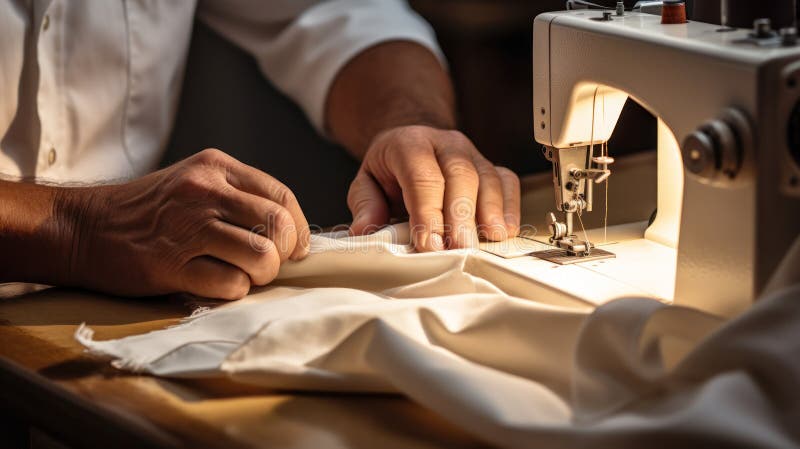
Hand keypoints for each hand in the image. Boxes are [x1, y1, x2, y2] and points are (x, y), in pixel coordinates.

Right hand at [61, 149, 309, 299]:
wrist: (82, 228)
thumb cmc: (148, 211)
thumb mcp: (194, 183)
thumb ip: (238, 197)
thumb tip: (290, 233)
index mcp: (216, 167)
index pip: (282, 196)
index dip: (298, 228)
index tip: (294, 248)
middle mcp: (205, 191)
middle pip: (278, 225)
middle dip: (283, 254)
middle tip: (266, 265)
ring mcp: (187, 227)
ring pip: (261, 255)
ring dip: (260, 275)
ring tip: (243, 276)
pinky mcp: (170, 264)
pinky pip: (230, 284)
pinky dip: (232, 291)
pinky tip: (214, 284)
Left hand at [347, 126, 519, 250]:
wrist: (412, 144)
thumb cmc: (390, 170)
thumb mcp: (367, 182)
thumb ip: (365, 205)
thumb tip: (363, 231)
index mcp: (410, 144)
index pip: (423, 177)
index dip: (427, 212)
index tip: (429, 244)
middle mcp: (446, 143)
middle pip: (461, 176)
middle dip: (461, 216)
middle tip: (459, 249)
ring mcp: (472, 153)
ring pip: (487, 178)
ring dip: (489, 212)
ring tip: (487, 241)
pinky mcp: (491, 166)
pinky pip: (507, 182)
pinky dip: (509, 207)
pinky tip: (504, 231)